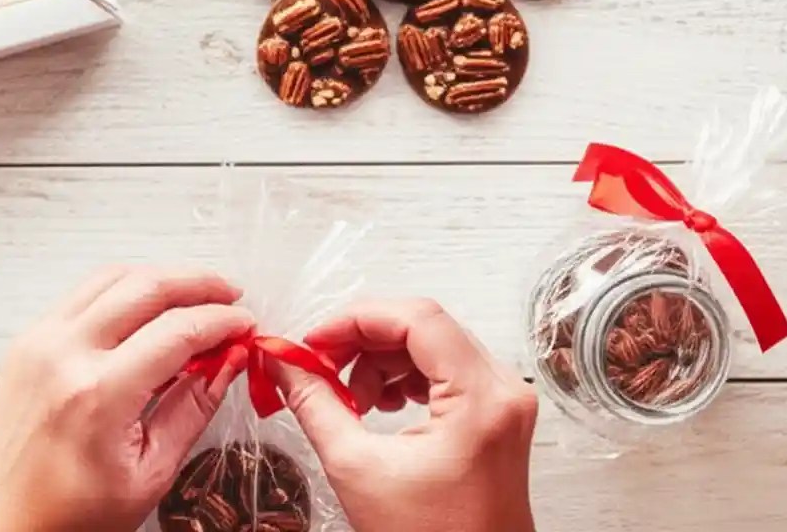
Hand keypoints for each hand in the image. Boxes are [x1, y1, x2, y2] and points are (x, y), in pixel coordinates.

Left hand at [0, 267, 254, 531]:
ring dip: (160, 280)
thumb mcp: (148, 475)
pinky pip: (82, 294)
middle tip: (230, 296)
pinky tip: (147, 311)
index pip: (177, 331)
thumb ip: (192, 409)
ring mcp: (38, 342)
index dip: (222, 322)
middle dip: (198, 284)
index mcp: (97, 394)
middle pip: (145, 286)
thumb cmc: (65, 518)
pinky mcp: (26, 343)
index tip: (246, 326)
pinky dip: (122, 291)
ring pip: (111, 277)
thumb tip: (228, 362)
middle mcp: (63, 355)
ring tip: (195, 297)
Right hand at [277, 299, 537, 531]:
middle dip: (363, 341)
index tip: (316, 341)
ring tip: (347, 397)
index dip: (356, 320)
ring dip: (380, 361)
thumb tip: (284, 363)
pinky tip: (375, 405)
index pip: (416, 318)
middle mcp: (502, 392)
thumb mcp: (357, 468)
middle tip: (320, 364)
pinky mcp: (494, 415)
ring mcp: (503, 402)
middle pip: (424, 327)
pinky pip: (444, 371)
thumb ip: (314, 404)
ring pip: (431, 346)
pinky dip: (402, 378)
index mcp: (480, 399)